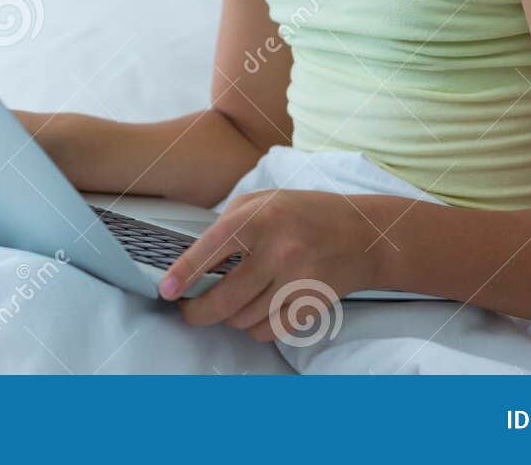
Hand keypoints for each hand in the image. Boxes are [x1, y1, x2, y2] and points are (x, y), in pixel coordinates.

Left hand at [158, 188, 381, 341]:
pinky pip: (268, 331)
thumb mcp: (265, 199)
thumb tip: (193, 253)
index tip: (166, 291)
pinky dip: (254, 327)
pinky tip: (256, 311)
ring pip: (243, 318)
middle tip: (188, 310)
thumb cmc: (306, 213)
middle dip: (198, 312)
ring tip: (231, 302)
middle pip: (225, 298)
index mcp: (261, 218)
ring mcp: (297, 280)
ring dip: (229, 317)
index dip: (185, 273)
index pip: (212, 249)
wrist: (363, 235)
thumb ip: (229, 220)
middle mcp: (278, 250)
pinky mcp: (311, 304)